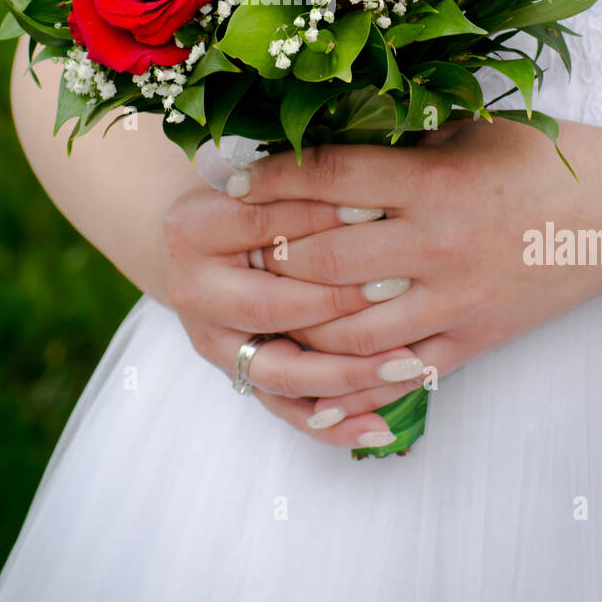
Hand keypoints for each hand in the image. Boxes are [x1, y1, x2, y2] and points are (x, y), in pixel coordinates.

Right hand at [161, 184, 429, 447]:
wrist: (205, 239)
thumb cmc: (253, 193)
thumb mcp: (269, 176)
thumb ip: (306, 180)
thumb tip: (373, 199)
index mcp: (193, 229)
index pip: (264, 224)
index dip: (321, 217)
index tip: (380, 211)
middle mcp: (193, 291)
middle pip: (272, 307)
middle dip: (339, 303)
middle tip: (401, 291)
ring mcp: (215, 343)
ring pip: (283, 373)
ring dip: (349, 374)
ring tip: (407, 365)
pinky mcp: (237, 376)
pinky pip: (288, 410)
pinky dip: (335, 423)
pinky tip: (381, 426)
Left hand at [229, 117, 601, 426]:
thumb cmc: (539, 160)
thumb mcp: (469, 128)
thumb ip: (401, 136)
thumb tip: (323, 129)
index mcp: (433, 181)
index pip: (330, 177)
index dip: (272, 177)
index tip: (233, 177)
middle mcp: (436, 244)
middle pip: (326, 258)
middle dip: (270, 254)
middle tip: (230, 249)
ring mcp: (453, 300)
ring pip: (353, 330)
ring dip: (299, 324)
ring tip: (261, 312)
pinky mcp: (471, 340)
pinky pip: (403, 373)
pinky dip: (355, 384)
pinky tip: (316, 384)